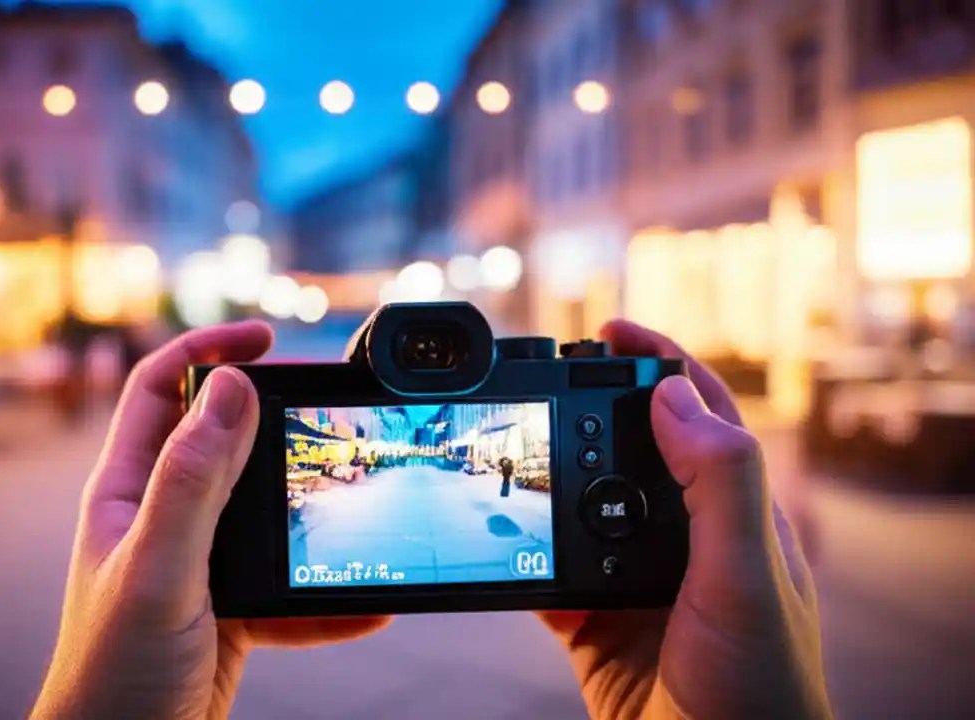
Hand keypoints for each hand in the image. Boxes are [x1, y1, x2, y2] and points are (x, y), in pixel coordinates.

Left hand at [32, 321, 389, 719]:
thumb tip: (229, 387)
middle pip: (221, 439)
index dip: (207, 349)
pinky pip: (289, 589)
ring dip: (309, 507)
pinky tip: (366, 606)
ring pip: (262, 510)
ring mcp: (196, 563)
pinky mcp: (229, 611)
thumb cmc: (112, 672)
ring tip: (359, 502)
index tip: (268, 336)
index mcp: (126, 492)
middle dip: (275, 420)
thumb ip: (192, 481)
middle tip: (330, 414)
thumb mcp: (158, 568)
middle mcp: (160, 517)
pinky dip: (327, 596)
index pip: (159, 389)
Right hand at [538, 320, 831, 718]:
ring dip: (545, 477)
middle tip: (539, 378)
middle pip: (630, 449)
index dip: (660, 360)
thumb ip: (720, 482)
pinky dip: (518, 551)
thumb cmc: (760, 692)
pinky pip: (545, 573)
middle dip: (586, 408)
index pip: (700, 415)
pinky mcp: (593, 624)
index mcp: (734, 517)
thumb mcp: (746, 577)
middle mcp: (684, 540)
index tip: (613, 325)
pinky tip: (496, 536)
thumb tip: (671, 393)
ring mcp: (635, 581)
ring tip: (506, 450)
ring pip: (580, 506)